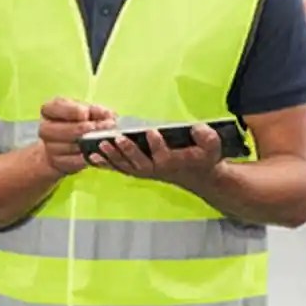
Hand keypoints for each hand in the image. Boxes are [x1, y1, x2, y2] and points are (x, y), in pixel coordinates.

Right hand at [37, 98, 115, 175]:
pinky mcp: (58, 163)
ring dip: (86, 144)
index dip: (69, 111)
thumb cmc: (81, 122)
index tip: (85, 114)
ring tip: (104, 139)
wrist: (71, 145)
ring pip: (66, 147)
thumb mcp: (88, 111)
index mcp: (50, 110)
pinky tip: (98, 153)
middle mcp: (46, 129)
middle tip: (97, 127)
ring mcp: (50, 147)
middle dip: (79, 129)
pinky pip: (72, 161)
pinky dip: (87, 157)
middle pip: (57, 130)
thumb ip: (97, 111)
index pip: (51, 108)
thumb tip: (107, 115)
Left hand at [89, 123, 222, 188]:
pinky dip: (105, 163)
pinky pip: (119, 168)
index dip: (157, 144)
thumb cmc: (203, 158)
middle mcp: (158, 169)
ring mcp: (146, 171)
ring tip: (99, 146)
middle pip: (140, 163)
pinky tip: (92, 156)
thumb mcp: (212, 146)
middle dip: (128, 151)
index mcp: (175, 162)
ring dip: (112, 157)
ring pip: (126, 167)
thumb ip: (206, 136)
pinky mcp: (138, 170)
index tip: (151, 131)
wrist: (199, 176)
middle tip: (117, 139)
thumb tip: (196, 128)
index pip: (164, 155)